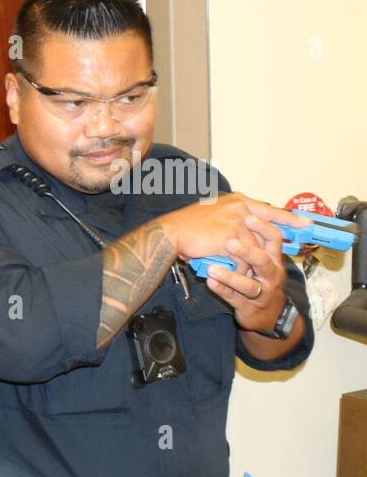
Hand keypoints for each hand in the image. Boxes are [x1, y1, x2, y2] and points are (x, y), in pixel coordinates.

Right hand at [159, 192, 308, 261]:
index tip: (305, 223)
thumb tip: (237, 232)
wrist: (170, 233)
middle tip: (300, 244)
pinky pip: (243, 258)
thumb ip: (229, 220)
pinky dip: (242, 268)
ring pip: (256, 247)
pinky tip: (238, 275)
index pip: (269, 209)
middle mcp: (240, 209)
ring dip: (254, 261)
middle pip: (271, 226)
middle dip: (286, 236)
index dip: (288, 217)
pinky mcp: (231, 238)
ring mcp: (237, 223)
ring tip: (254, 272)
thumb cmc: (184, 226)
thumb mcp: (211, 215)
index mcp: (237, 202)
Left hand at [204, 215, 289, 331]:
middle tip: (230, 242)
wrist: (266, 314)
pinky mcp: (248, 306)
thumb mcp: (262, 259)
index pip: (274, 239)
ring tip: (213, 268)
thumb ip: (255, 240)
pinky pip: (234, 297)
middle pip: (264, 260)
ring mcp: (261, 292)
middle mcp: (272, 274)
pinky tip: (210, 283)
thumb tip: (242, 212)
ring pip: (249, 284)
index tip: (248, 216)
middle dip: (248, 251)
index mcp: (275, 258)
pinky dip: (222, 290)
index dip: (263, 227)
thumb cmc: (260, 278)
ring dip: (231, 276)